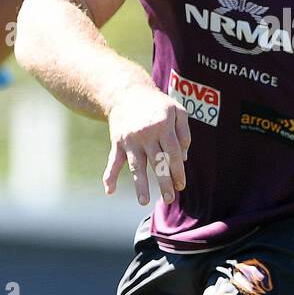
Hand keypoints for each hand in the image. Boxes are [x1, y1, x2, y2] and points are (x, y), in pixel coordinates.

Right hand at [104, 85, 190, 205]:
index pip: (173, 152)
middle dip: (163, 182)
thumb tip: (183, 158)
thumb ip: (184, 132)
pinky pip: (114, 161)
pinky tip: (109, 190)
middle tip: (170, 199)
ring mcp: (131, 139)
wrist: (127, 93)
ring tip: (144, 201)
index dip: (178, 170)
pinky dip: (109, 176)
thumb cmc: (157, 104)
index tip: (181, 185)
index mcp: (164, 125)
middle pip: (157, 162)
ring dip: (140, 184)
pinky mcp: (118, 142)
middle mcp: (146, 133)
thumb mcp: (177, 110)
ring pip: (136, 165)